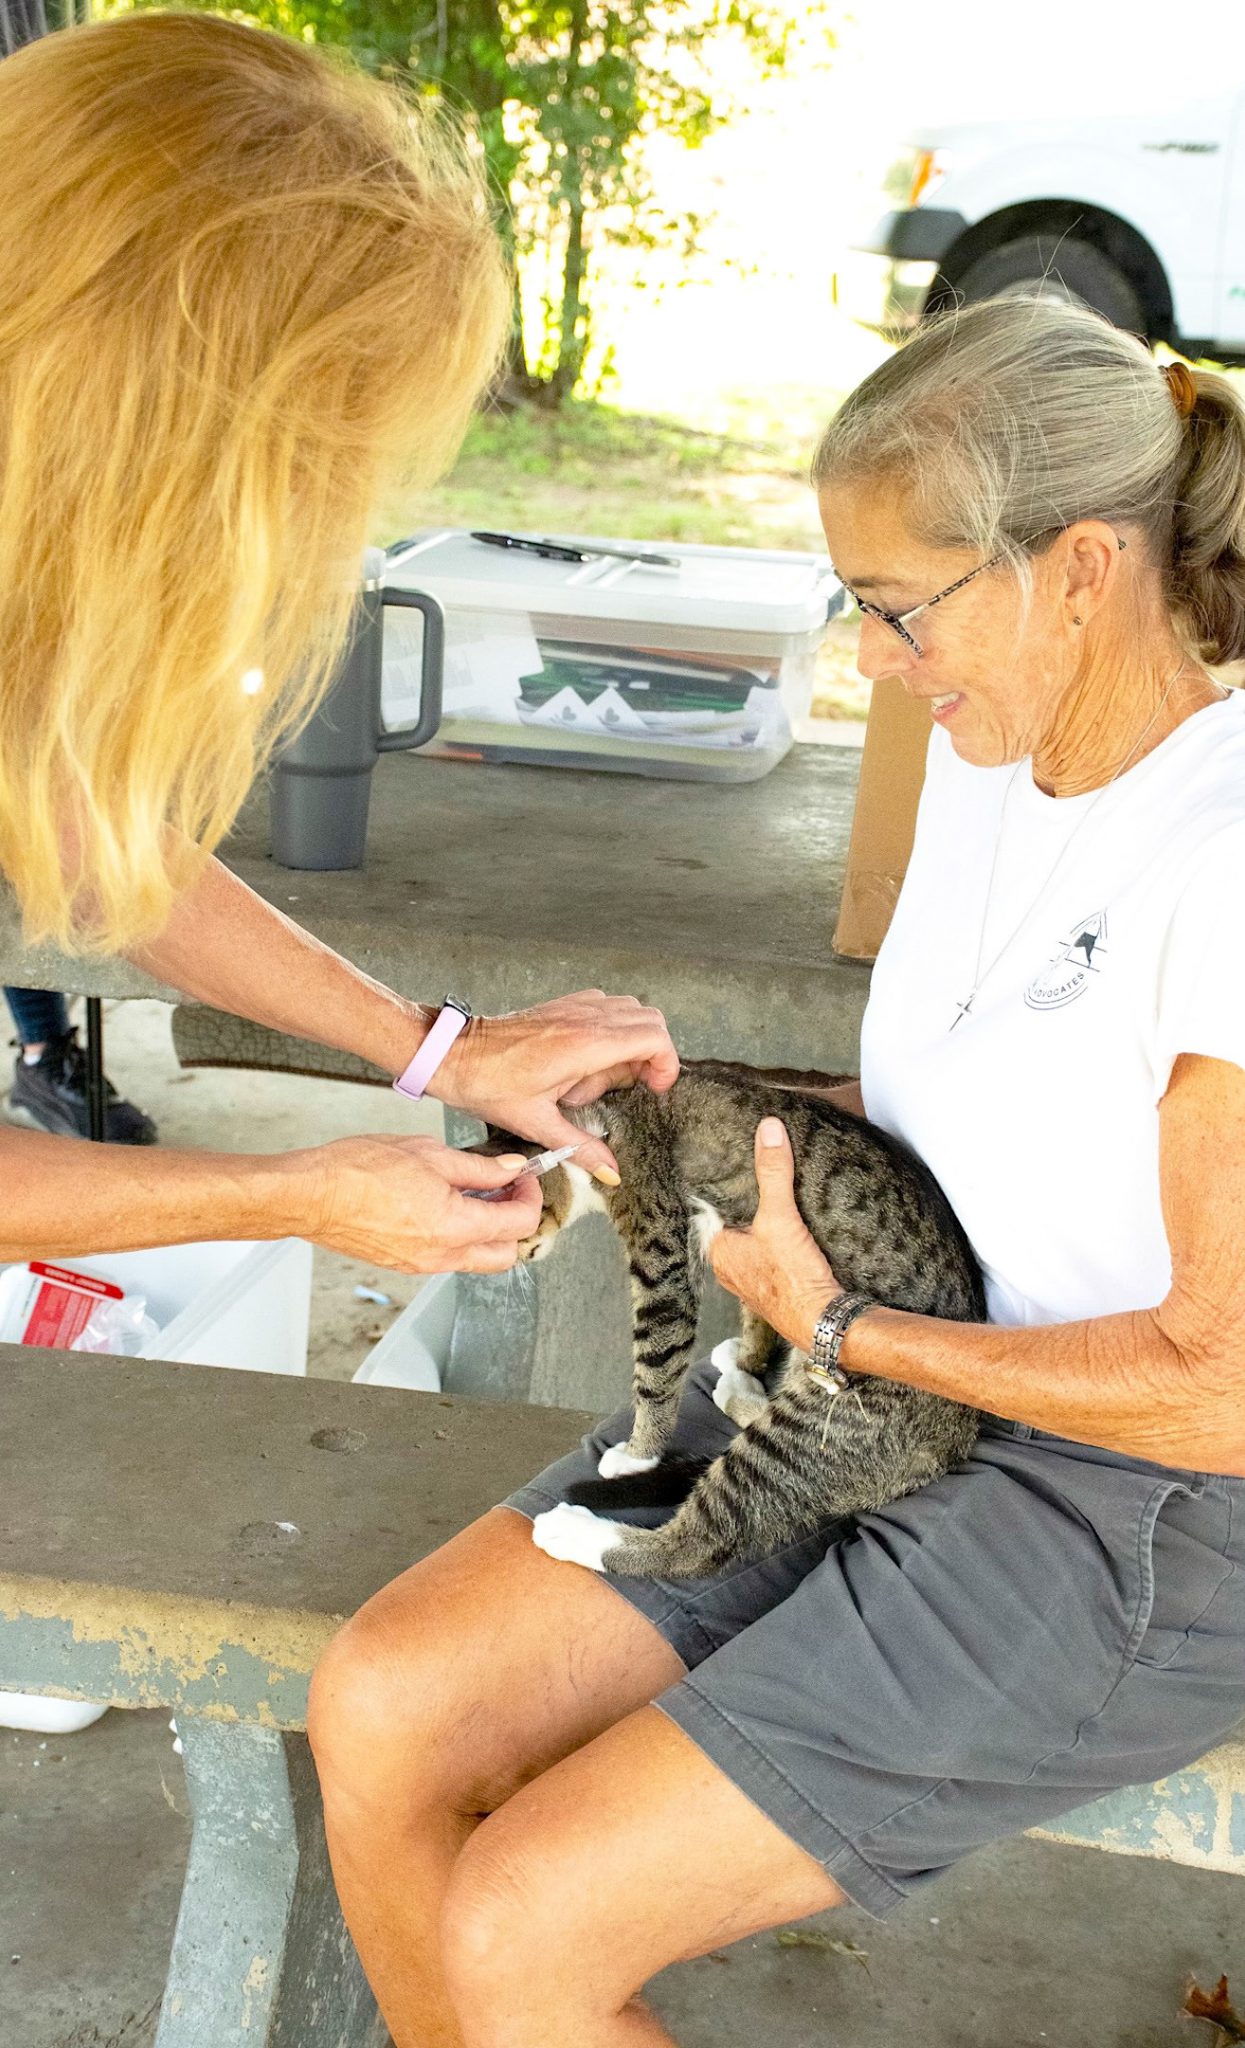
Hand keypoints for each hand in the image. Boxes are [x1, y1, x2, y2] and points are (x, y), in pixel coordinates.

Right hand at [292, 1134, 543, 1272]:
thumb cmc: (357, 1170)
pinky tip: (447, 1204)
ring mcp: (422, 1265)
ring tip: (476, 1194)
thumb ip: (479, 1167)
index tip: (524, 1177)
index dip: (530, 1197)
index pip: (518, 1224)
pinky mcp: (404, 1264)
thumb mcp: (429, 1154)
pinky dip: (459, 1235)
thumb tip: (510, 1168)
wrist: (310, 1195)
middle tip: (509, 1191)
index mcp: (454, 1227)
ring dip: (487, 1231)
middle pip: (505, 1255)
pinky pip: (447, 1257)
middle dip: (516, 1223)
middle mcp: (442, 1255)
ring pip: (476, 1259)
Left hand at [433, 990, 678, 1183]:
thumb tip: (611, 1172)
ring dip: (633, 1039)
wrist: (453, 1054)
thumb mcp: (539, 1123)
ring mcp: (575, 1006)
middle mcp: (585, 1017)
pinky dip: (613, 1028)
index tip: (654, 1088)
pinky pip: (607, 1006)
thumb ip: (582, 1148)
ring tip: (610, 1075)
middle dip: (654, 1053)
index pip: (653, 1036)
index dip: (665, 1063)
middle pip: (650, 1019)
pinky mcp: (563, 1005)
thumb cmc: (488, 1084)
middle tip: (637, 1085)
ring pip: (631, 1009)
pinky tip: (590, 1059)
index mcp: (586, 1044)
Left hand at [708, 1118, 840, 1352]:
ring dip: (764, 1228)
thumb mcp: (780, 1216)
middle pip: (734, 1226)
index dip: (725, 1188)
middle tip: (763, 1180)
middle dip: (748, 1207)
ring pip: (752, 1244)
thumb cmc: (792, 1277)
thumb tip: (768, 1128)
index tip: (736, 1167)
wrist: (823, 1322)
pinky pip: (770, 1259)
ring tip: (780, 1203)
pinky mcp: (774, 1291)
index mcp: (717, 1251)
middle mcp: (728, 1270)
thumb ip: (773, 1172)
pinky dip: (778, 1247)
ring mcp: (750, 1283)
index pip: (712, 1209)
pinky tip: (794, 1237)